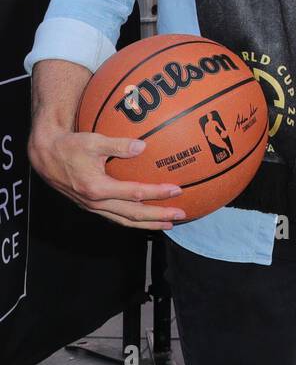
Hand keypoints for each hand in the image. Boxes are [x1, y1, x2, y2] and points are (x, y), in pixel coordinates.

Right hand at [28, 128, 187, 231]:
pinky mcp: (92, 206)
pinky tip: (146, 217)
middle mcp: (96, 202)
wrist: (46, 157)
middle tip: (180, 215)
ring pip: (125, 221)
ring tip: (168, 223)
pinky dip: (134, 219)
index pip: (135, 194)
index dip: (157, 193)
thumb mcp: (93, 141)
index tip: (177, 190)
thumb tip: (142, 146)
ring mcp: (94, 207)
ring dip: (148, 223)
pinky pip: (116, 217)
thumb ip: (118, 145)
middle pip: (133, 215)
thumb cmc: (70, 145)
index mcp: (98, 188)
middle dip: (159, 216)